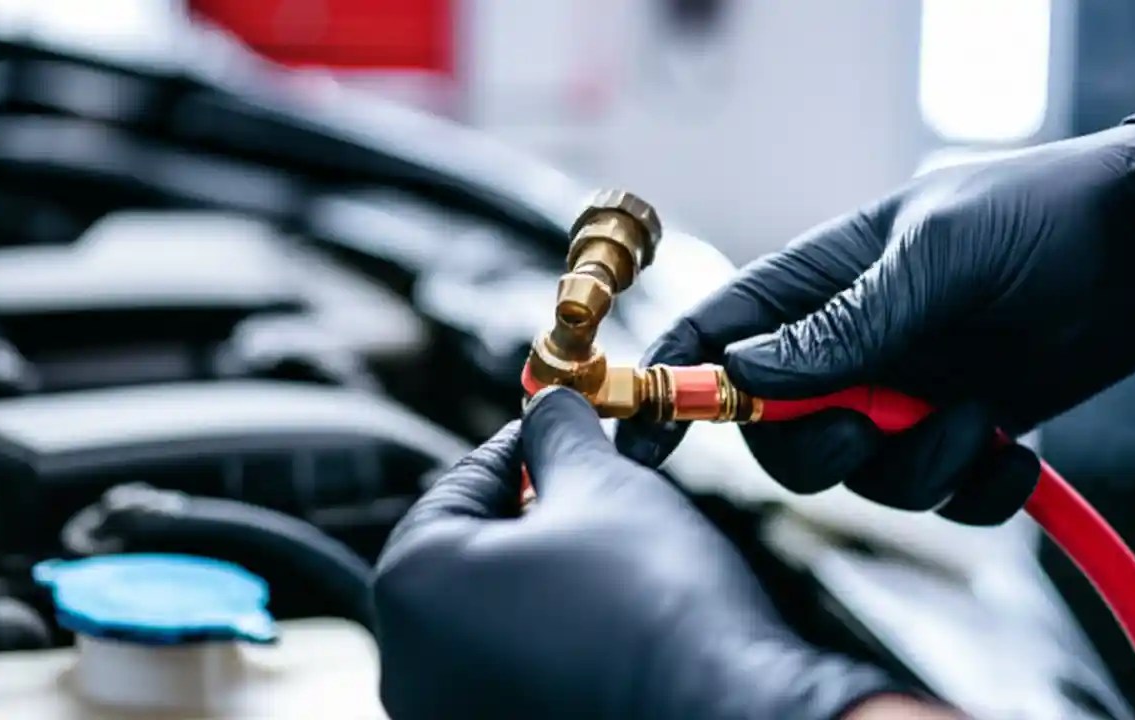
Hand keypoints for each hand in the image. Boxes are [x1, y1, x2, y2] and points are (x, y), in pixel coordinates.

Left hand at [373, 387, 942, 719]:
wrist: (726, 712)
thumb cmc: (657, 603)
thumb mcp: (601, 484)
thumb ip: (556, 432)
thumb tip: (547, 407)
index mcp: (413, 585)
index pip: (459, 483)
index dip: (522, 447)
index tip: (566, 431)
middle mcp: (408, 663)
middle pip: (466, 553)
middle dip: (527, 513)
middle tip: (590, 488)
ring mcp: (446, 714)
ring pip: (487, 616)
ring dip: (537, 576)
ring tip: (606, 556)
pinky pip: (510, 669)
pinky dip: (546, 638)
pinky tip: (605, 621)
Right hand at [617, 93, 1134, 525]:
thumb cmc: (1037, 218)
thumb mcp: (938, 254)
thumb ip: (846, 321)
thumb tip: (749, 374)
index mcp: (821, 284)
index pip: (718, 333)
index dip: (670, 383)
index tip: (640, 440)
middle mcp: (850, 348)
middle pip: (780, 435)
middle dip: (820, 450)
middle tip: (875, 425)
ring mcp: (903, 396)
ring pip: (863, 478)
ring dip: (919, 465)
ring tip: (980, 414)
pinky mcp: (960, 437)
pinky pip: (941, 502)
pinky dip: (977, 488)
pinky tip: (1015, 446)